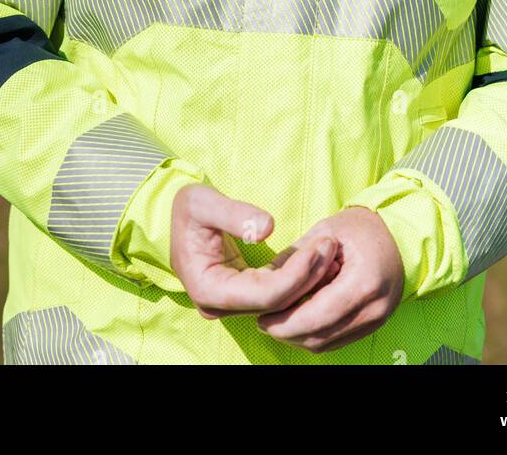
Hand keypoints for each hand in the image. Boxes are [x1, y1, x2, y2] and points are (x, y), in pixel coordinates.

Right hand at [170, 183, 338, 318]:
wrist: (175, 218)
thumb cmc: (186, 209)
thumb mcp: (201, 202)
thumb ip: (233, 213)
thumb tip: (266, 229)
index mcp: (207, 288)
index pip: (263, 294)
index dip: (294, 275)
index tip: (317, 249)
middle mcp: (219, 305)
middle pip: (275, 302)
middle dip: (307, 276)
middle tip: (331, 247)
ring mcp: (231, 304)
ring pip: (278, 301)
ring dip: (306, 278)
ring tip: (331, 251)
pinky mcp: (242, 295)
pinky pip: (275, 292)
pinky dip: (296, 277)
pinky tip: (317, 259)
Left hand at [255, 206, 403, 352]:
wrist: (400, 236)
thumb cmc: (363, 228)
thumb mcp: (326, 230)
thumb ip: (295, 254)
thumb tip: (265, 276)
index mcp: (363, 282)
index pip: (318, 315)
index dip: (286, 322)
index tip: (262, 317)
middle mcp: (373, 308)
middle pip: (321, 336)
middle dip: (287, 333)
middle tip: (264, 321)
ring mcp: (376, 320)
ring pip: (327, 344)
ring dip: (299, 338)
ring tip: (277, 321)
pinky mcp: (373, 325)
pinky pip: (337, 341)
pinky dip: (315, 335)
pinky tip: (299, 321)